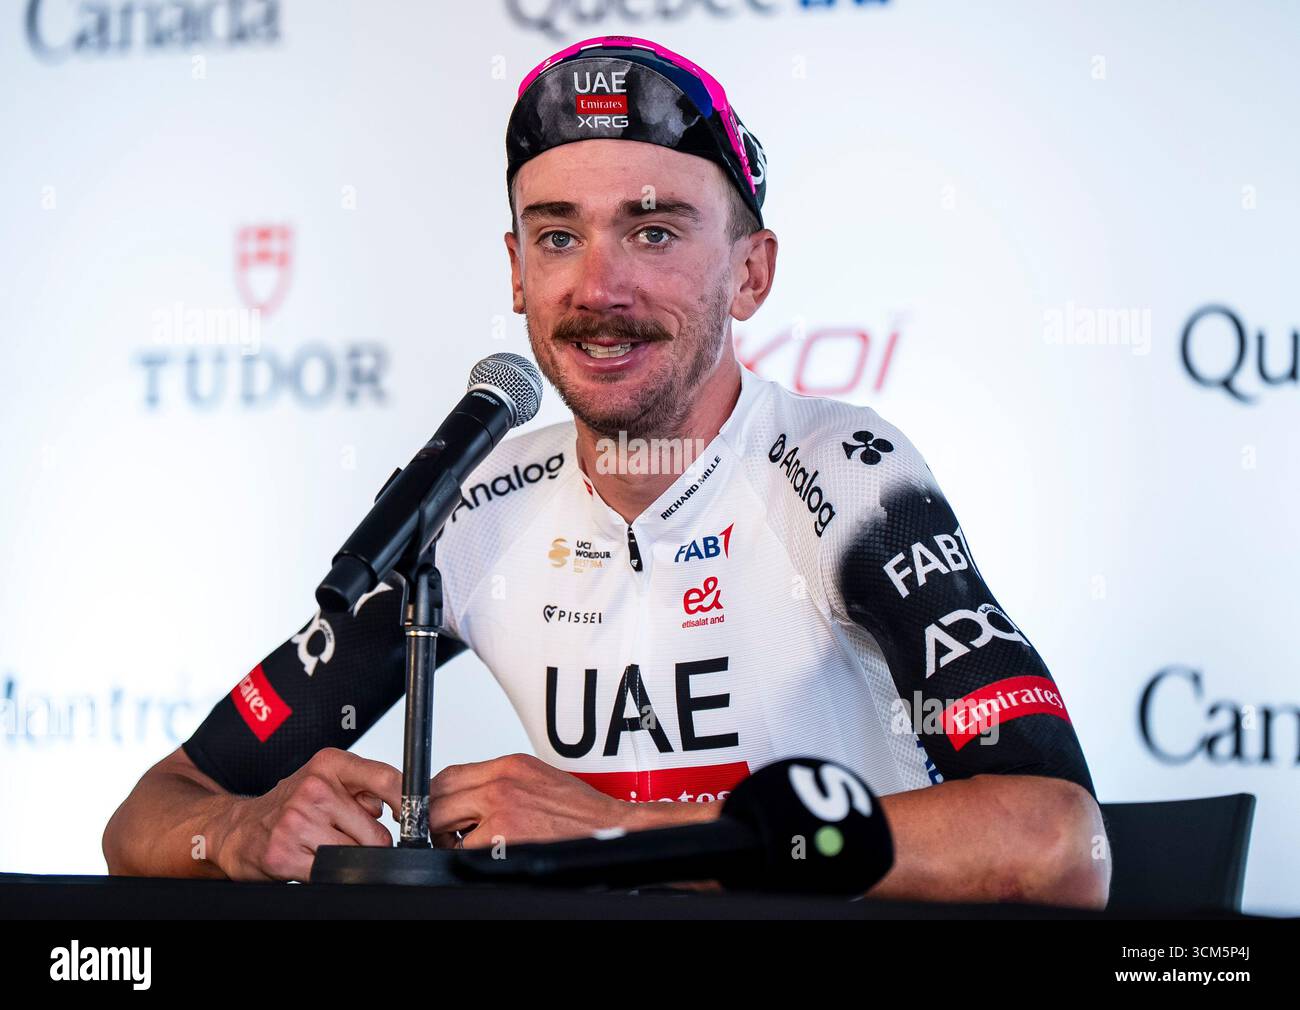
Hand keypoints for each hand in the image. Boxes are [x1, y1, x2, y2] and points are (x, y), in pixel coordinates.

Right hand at [213, 747, 400, 880]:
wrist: (240, 828)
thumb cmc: (292, 803)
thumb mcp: (328, 779)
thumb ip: (366, 786)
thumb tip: (404, 807)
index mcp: (329, 764)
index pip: (385, 779)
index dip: (407, 804)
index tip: (411, 819)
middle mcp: (313, 789)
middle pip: (375, 831)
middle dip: (369, 841)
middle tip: (345, 835)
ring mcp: (297, 822)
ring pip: (356, 855)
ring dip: (348, 858)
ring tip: (324, 844)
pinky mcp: (285, 854)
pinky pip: (330, 873)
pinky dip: (327, 872)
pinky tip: (310, 857)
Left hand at [426, 753, 638, 849]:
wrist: (609, 827)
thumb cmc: (578, 810)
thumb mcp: (536, 778)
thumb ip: (500, 782)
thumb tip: (467, 796)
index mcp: (509, 766)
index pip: (449, 774)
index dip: (437, 794)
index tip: (437, 807)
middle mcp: (502, 783)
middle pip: (439, 796)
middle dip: (436, 818)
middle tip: (448, 833)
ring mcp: (501, 810)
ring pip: (444, 822)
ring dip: (450, 837)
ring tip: (472, 843)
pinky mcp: (504, 837)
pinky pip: (464, 849)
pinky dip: (469, 855)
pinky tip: (490, 854)